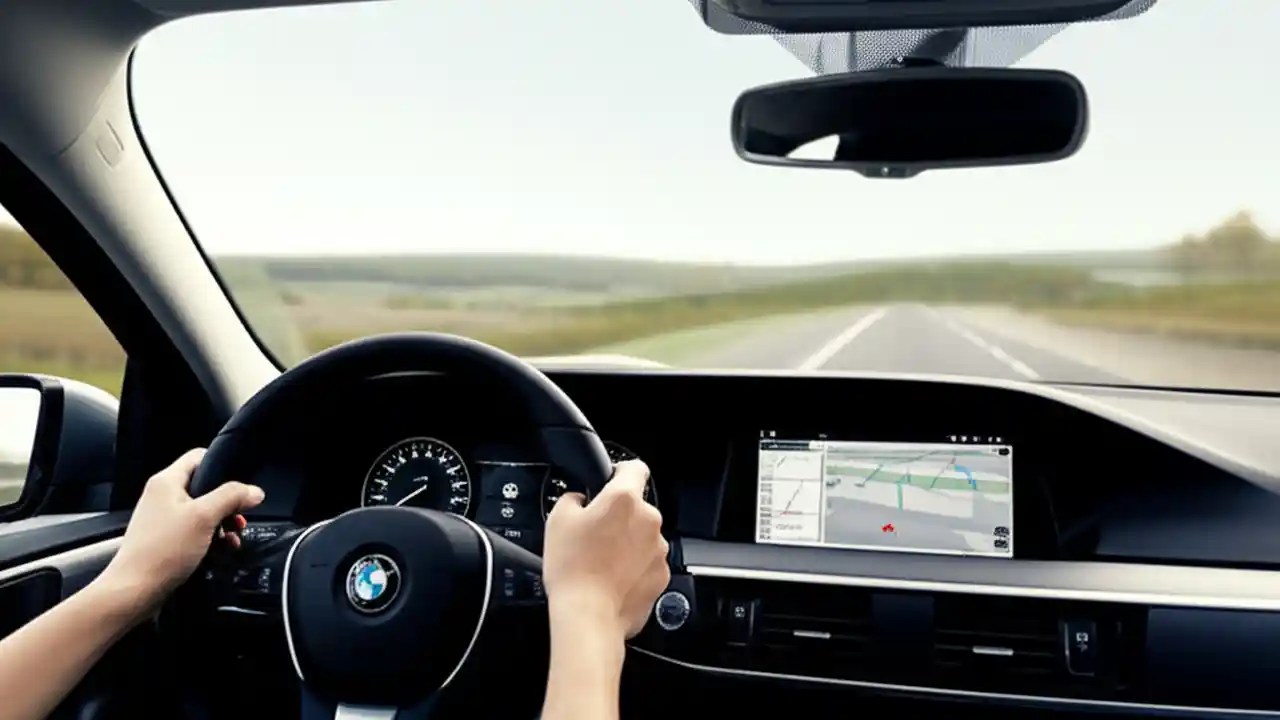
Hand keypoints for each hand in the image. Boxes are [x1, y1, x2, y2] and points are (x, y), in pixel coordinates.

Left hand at [99, 448, 264, 617]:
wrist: (135, 590)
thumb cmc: (163, 550)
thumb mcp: (204, 517)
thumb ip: (231, 497)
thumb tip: (254, 491)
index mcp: (167, 482)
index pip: (199, 457)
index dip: (222, 466)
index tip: (240, 485)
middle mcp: (162, 496)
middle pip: (204, 487)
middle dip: (227, 503)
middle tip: (239, 517)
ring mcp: (162, 519)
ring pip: (202, 511)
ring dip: (222, 523)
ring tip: (232, 537)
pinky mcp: (165, 540)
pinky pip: (195, 531)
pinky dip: (211, 537)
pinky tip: (221, 550)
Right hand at [543, 459, 669, 640]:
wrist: (588, 616)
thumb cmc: (573, 570)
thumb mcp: (558, 520)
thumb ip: (573, 499)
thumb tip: (580, 500)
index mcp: (624, 500)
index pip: (635, 468)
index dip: (620, 471)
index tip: (613, 480)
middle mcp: (648, 520)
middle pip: (636, 508)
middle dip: (618, 518)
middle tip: (593, 535)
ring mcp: (658, 549)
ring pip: (642, 536)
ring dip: (627, 543)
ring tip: (600, 562)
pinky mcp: (661, 575)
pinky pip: (647, 563)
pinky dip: (633, 567)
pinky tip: (611, 579)